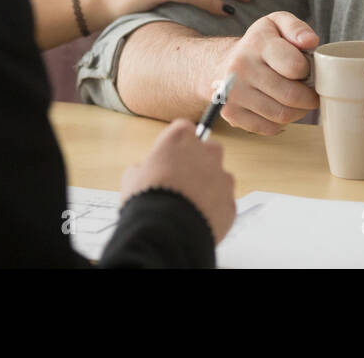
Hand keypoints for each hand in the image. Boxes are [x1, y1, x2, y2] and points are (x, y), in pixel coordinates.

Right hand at [121, 118, 235, 241]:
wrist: (166, 233)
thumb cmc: (148, 201)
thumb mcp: (133, 177)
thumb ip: (145, 167)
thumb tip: (145, 173)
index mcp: (181, 138)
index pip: (183, 129)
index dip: (174, 144)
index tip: (168, 155)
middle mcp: (207, 152)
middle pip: (207, 149)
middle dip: (197, 161)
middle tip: (180, 179)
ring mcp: (222, 177)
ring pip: (218, 176)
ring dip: (207, 185)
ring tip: (187, 204)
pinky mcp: (230, 202)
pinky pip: (222, 201)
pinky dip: (213, 207)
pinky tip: (196, 218)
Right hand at [216, 12, 320, 134]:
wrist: (221, 64)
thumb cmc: (257, 45)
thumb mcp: (276, 24)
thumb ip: (297, 28)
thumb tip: (311, 42)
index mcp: (257, 43)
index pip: (295, 66)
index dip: (308, 70)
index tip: (306, 69)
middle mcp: (240, 68)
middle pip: (291, 95)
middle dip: (308, 97)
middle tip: (310, 92)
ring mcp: (233, 93)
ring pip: (282, 115)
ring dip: (298, 111)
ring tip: (297, 100)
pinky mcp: (231, 114)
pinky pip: (269, 128)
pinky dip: (280, 122)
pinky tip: (279, 108)